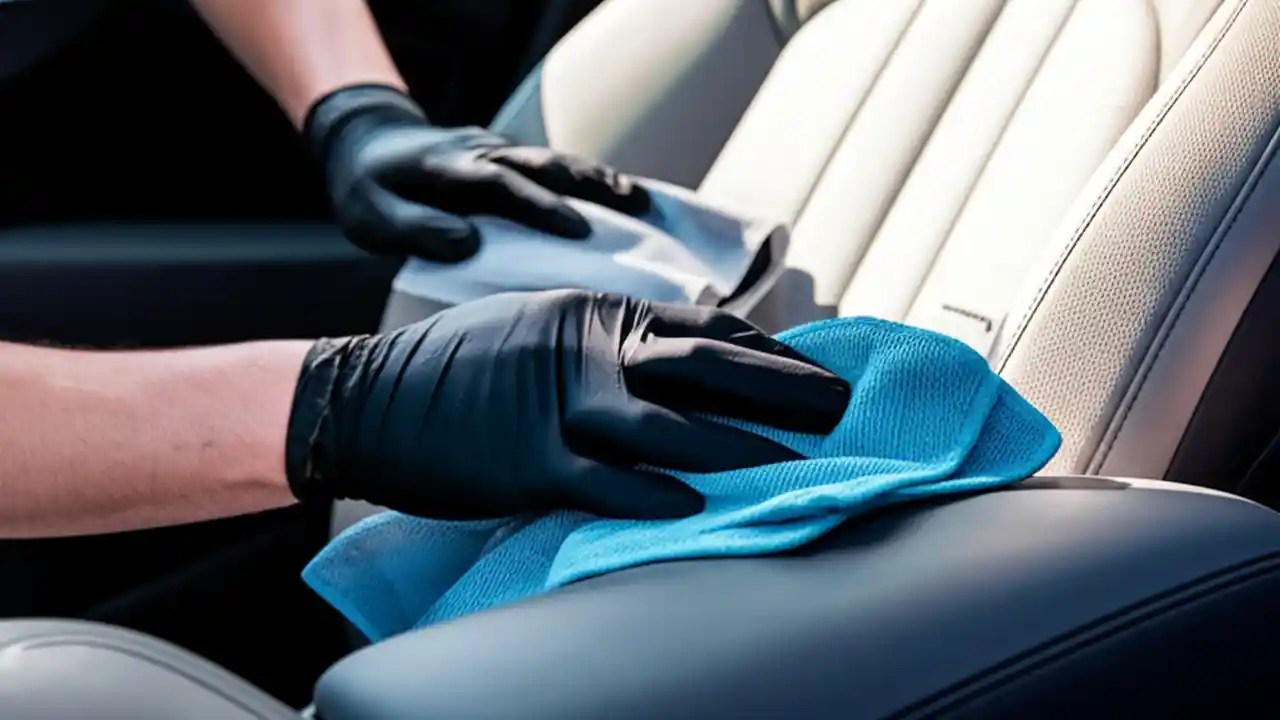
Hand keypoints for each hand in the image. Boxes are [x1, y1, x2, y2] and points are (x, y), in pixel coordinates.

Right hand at [286, 291, 850, 519]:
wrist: (363, 397)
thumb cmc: (454, 370)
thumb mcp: (537, 327)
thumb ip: (606, 342)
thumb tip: (675, 363)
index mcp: (591, 312)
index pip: (701, 328)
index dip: (767, 352)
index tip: (816, 371)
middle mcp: (582, 350)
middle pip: (704, 368)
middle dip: (781, 391)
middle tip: (842, 411)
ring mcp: (553, 406)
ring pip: (668, 426)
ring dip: (741, 446)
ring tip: (801, 465)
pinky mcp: (526, 462)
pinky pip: (605, 482)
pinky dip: (654, 493)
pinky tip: (700, 505)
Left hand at [304, 84, 650, 261]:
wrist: (364, 140)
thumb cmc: (368, 189)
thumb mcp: (372, 217)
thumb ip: (415, 229)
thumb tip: (466, 244)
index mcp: (448, 169)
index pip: (500, 185)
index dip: (539, 206)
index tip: (577, 231)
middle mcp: (480, 152)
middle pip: (541, 164)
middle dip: (589, 186)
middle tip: (633, 207)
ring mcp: (497, 150)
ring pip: (554, 161)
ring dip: (598, 179)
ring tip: (641, 200)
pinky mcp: (506, 158)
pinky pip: (551, 167)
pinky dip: (587, 179)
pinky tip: (621, 196)